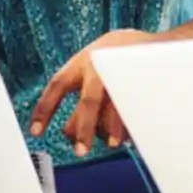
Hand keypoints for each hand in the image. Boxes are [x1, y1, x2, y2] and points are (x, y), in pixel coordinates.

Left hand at [30, 29, 157, 156]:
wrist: (156, 41)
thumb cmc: (117, 57)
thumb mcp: (94, 64)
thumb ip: (81, 91)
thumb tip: (70, 133)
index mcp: (83, 62)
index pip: (58, 85)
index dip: (45, 109)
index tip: (36, 133)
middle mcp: (101, 67)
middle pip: (90, 102)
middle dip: (85, 129)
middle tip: (80, 151)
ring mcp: (124, 74)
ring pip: (115, 108)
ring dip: (111, 130)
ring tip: (111, 143)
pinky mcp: (143, 82)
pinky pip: (134, 108)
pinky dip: (129, 125)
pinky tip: (128, 133)